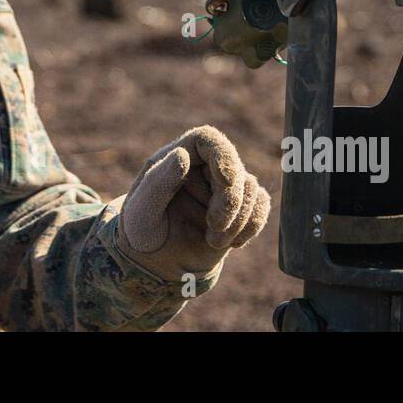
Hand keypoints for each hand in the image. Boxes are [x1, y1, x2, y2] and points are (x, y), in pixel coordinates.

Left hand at [114, 125, 269, 281]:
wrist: (155, 263)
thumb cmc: (142, 233)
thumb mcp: (141, 211)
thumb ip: (157, 183)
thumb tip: (182, 154)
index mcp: (175, 157)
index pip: (207, 139)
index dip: (222, 155)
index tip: (227, 180)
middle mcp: (202, 167)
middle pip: (234, 168)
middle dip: (229, 201)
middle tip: (214, 227)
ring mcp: (222, 186)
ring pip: (251, 188)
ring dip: (238, 218)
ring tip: (213, 241)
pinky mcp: (239, 207)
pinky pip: (261, 205)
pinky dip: (251, 225)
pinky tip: (232, 243)